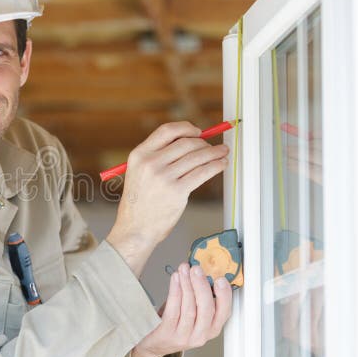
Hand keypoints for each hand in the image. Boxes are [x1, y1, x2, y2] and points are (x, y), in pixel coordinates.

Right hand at [106, 122, 228, 275]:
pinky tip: (220, 164)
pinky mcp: (177, 191)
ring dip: (214, 153)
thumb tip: (187, 142)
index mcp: (139, 155)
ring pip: (197, 157)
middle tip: (212, 147)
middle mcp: (150, 163)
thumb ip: (156, 156)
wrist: (135, 228)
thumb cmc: (138, 202)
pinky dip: (216, 166)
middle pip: (186, 143)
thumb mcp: (137, 172)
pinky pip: (202, 173)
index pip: (167, 131)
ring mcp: (164, 177)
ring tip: (222, 152)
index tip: (197, 131)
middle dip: (204, 143)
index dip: (186, 128)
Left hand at [130, 262, 232, 356]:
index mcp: (211, 329)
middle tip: (197, 270)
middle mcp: (200, 335)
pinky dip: (175, 292)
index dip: (225, 296)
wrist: (153, 344)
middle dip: (202, 286)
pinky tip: (176, 280)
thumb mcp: (192, 313)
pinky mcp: (167, 334)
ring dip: (187, 285)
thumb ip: (199, 297)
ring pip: (189, 308)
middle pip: (206, 309)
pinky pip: (173, 310)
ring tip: (184, 270)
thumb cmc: (174, 324)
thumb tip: (201, 272)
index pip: (224, 313)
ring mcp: (184, 337)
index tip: (221, 279)